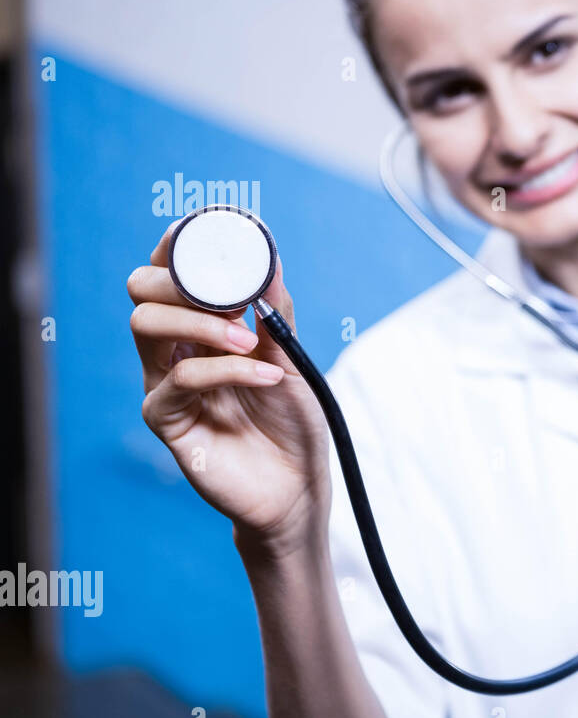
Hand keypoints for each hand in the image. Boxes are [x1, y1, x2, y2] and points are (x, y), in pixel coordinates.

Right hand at [128, 222, 331, 557]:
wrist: (297, 487)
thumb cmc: (292, 421)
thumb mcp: (291, 356)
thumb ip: (275, 311)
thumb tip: (269, 257)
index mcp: (201, 328)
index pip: (168, 274)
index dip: (176, 246)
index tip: (202, 229)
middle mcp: (175, 351)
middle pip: (141, 290)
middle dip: (180, 280)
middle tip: (232, 298)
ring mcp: (166, 383)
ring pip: (145, 325)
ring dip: (200, 321)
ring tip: (249, 341)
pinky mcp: (168, 420)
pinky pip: (178, 379)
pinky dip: (225, 369)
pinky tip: (266, 375)